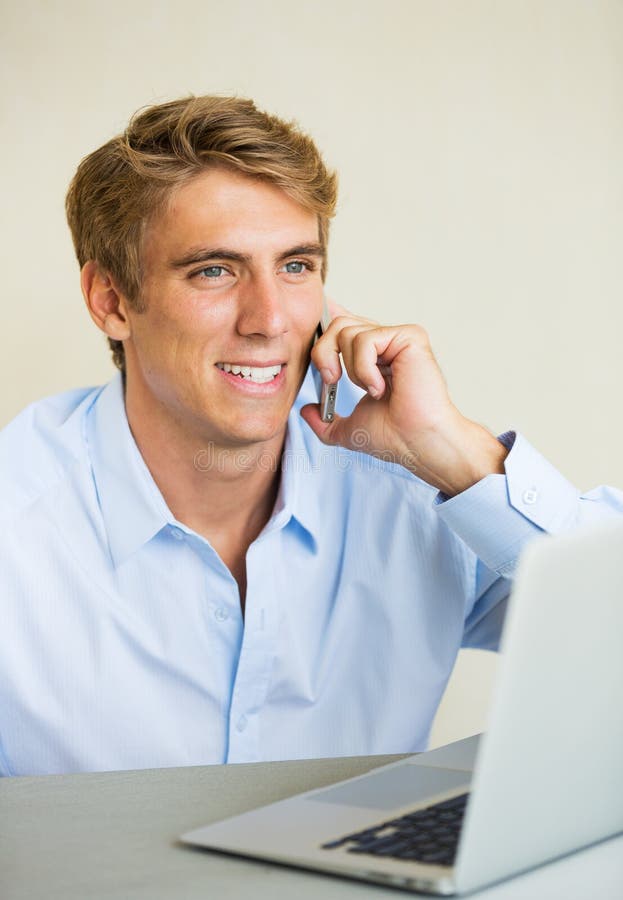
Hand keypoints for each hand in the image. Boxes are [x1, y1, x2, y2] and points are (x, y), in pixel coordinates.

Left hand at [300, 304, 506, 496]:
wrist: (416, 443)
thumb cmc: (394, 437)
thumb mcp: (348, 430)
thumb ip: (325, 421)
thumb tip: (305, 411)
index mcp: (373, 358)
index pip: (343, 327)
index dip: (325, 326)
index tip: (312, 342)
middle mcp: (386, 343)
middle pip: (338, 324)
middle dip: (324, 353)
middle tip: (331, 381)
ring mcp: (398, 338)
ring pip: (347, 331)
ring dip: (350, 369)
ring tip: (371, 390)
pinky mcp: (410, 337)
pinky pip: (367, 339)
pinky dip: (365, 369)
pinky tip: (382, 387)